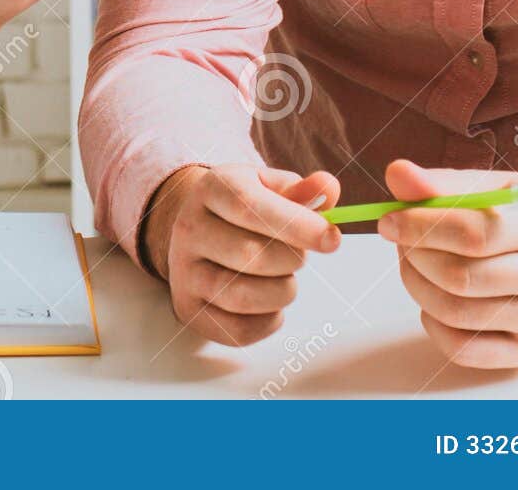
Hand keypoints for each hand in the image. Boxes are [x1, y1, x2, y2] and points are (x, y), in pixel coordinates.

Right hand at [148, 162, 340, 346]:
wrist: (197, 229)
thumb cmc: (242, 207)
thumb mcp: (267, 186)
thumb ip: (302, 189)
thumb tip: (329, 188)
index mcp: (211, 189)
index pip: (250, 207)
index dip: (296, 225)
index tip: (332, 238)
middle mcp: (190, 229)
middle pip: (249, 255)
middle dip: (292, 259)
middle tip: (299, 255)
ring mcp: (185, 272)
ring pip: (243, 297)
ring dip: (282, 291)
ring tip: (286, 277)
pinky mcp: (189, 309)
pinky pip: (238, 331)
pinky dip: (269, 321)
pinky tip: (272, 302)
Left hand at [378, 158, 517, 368]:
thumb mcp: (493, 185)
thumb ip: (442, 182)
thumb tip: (396, 175)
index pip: (475, 233)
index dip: (421, 227)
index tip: (388, 220)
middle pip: (462, 277)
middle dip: (416, 256)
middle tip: (400, 239)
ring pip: (457, 313)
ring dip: (418, 285)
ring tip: (414, 261)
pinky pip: (464, 349)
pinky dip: (432, 323)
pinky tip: (433, 297)